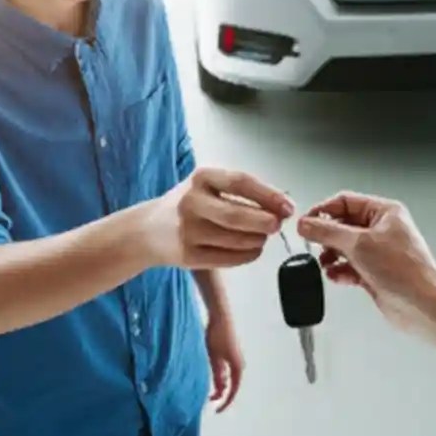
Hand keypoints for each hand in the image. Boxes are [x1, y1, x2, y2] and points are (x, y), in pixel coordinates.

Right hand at [142, 168, 292, 268]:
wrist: (147, 230)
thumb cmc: (188, 205)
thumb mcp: (208, 186)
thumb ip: (242, 192)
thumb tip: (282, 205)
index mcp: (201, 177)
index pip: (241, 182)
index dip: (269, 195)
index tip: (288, 206)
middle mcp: (192, 202)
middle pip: (237, 215)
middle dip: (265, 222)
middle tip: (277, 225)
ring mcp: (188, 231)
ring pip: (235, 239)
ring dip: (258, 240)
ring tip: (263, 236)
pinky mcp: (188, 256)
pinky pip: (228, 259)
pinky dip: (247, 255)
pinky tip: (253, 249)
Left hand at [205, 312, 243, 412]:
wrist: (220, 316)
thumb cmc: (216, 335)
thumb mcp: (213, 357)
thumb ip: (217, 374)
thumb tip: (219, 388)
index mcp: (237, 366)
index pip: (233, 390)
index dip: (226, 402)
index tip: (218, 410)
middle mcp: (239, 363)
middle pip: (231, 384)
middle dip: (220, 392)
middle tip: (208, 399)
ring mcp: (235, 358)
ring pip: (227, 376)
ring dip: (218, 382)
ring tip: (206, 385)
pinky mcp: (231, 353)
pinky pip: (226, 369)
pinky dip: (219, 374)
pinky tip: (210, 373)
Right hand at [296, 191, 435, 357]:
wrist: (421, 305)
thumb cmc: (405, 271)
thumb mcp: (359, 244)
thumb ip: (327, 232)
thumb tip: (306, 224)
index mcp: (385, 212)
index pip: (346, 201)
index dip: (323, 210)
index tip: (306, 222)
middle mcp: (382, 230)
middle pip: (343, 225)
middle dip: (327, 236)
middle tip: (312, 243)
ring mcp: (379, 252)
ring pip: (344, 247)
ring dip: (331, 255)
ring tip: (325, 262)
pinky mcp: (375, 273)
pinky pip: (349, 267)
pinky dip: (340, 271)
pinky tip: (335, 275)